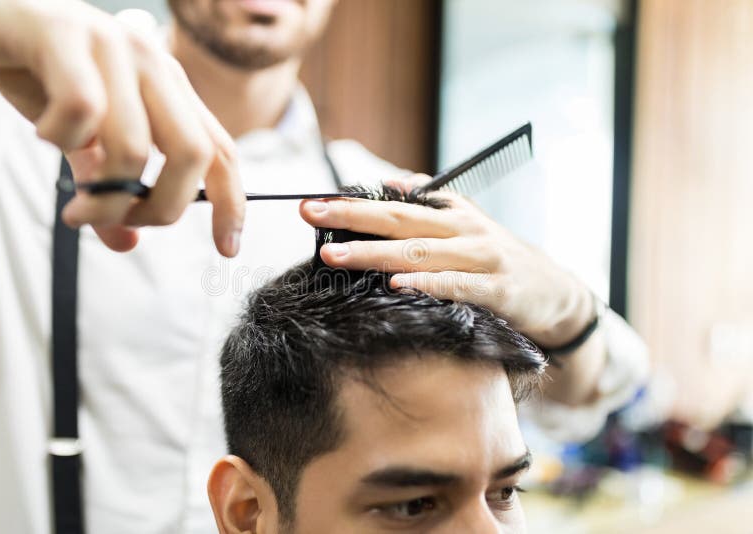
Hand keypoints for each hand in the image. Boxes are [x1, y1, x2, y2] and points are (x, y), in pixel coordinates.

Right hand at [0, 0, 243, 254]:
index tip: (228, 247)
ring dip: (103, 195)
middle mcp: (153, 63)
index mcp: (168, 88)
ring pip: (135, 145)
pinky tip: (43, 134)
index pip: (221, 151)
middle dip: (162, 208)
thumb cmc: (36, 72)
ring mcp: (113, 45)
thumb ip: (106, 187)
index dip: (231, 202)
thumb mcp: (82, 140)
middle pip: (194, 153)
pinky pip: (81, 108)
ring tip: (74, 207)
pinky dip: (61, 139)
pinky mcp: (63, 34)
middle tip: (121, 223)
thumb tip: (126, 242)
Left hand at [299, 174, 592, 346]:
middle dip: (352, 217)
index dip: (352, 203)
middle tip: (311, 215)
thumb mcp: (468, 224)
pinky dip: (427, 285)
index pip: (394, 205)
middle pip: (400, 221)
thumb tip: (391, 181)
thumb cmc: (500, 259)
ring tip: (338, 256)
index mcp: (452, 213)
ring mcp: (481, 258)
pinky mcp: (498, 290)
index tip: (312, 203)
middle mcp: (464, 229)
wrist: (557, 293)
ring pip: (420, 253)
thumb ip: (431, 203)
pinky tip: (398, 286)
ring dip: (376, 253)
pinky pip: (457, 287)